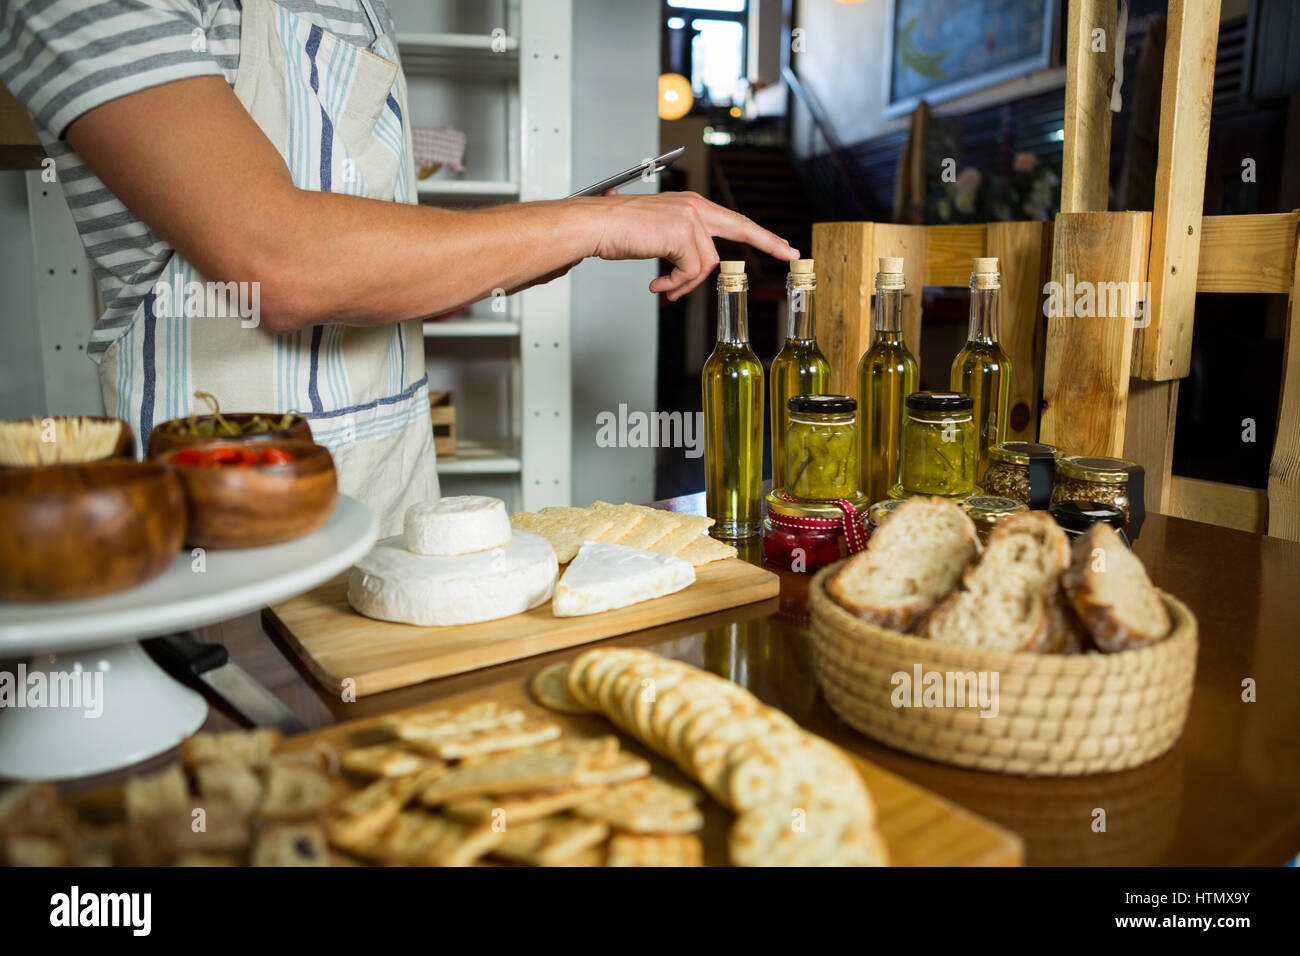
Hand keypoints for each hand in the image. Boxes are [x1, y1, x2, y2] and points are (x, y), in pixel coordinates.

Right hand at [582, 191, 798, 299]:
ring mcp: (691, 219)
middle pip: (741, 229)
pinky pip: (692, 272)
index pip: (734, 220)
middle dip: (770, 243)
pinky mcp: (683, 234)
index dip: (760, 234)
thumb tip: (684, 271)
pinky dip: (675, 285)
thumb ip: (677, 245)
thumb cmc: (616, 230)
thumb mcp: (656, 234)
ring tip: (664, 288)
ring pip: (707, 265)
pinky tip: (658, 285)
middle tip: (792, 255)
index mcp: (691, 205)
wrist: (595, 225)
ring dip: (685, 284)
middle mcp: (695, 208)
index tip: (783, 245)